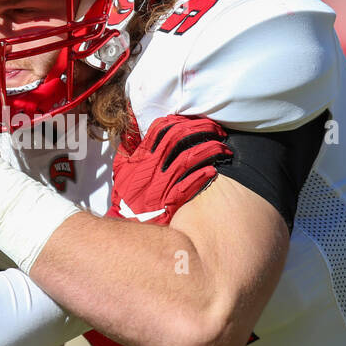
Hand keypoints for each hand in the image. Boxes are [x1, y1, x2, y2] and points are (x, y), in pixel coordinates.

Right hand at [108, 114, 230, 226]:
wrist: (127, 225)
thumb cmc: (126, 198)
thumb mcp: (121, 170)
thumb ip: (127, 150)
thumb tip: (132, 129)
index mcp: (142, 156)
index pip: (162, 129)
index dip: (182, 121)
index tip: (196, 121)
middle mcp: (153, 166)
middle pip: (181, 137)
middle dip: (202, 129)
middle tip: (217, 129)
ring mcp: (162, 182)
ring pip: (190, 157)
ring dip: (210, 149)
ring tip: (223, 148)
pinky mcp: (171, 199)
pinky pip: (190, 183)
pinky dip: (203, 174)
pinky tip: (214, 170)